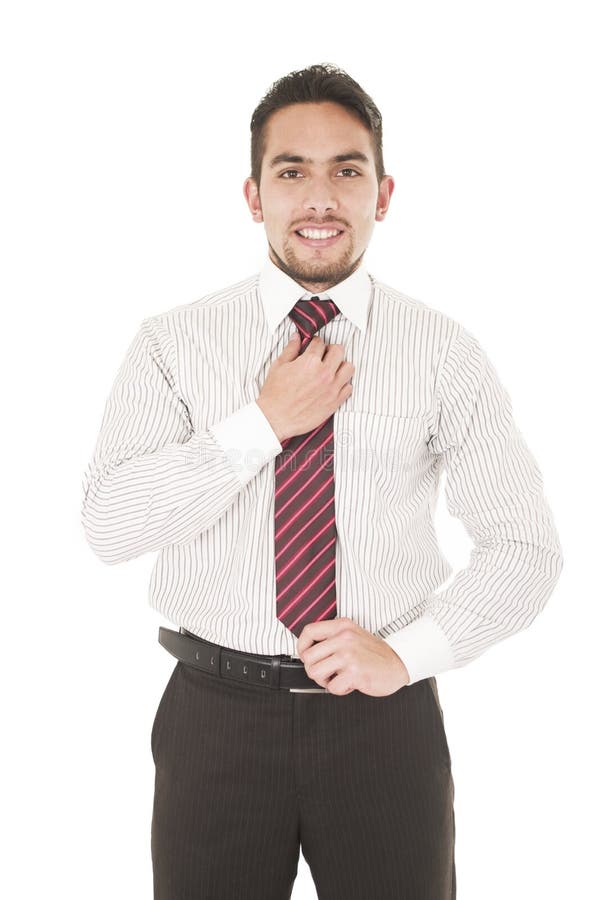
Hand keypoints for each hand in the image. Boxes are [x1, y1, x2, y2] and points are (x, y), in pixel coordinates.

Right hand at [256, 333, 354, 441]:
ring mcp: (332, 388)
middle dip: (331, 350)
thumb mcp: (278, 366)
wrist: (275, 418)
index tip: (314, 347)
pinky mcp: (335, 402)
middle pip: (339, 350)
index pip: (320, 343)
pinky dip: (343, 384)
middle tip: (324, 356)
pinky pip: (349, 388)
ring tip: (332, 370)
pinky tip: (333, 385)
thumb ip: (290, 350)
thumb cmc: (274, 394)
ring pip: (349, 368)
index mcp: (309, 362)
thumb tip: (296, 337)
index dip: (315, 343)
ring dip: (341, 366)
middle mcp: (324, 373)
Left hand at [296, 617, 410, 696]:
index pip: (309, 631)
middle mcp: (344, 638)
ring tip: (337, 677)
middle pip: (308, 657)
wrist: (399, 662)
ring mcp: (349, 655)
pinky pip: (332, 687)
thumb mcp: (353, 634)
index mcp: (342, 626)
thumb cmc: (374, 652)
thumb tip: (307, 649)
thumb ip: (333, 637)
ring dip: (325, 680)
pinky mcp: (355, 673)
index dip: (301, 646)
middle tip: (327, 672)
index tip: (306, 655)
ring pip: (315, 673)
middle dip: (314, 669)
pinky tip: (350, 683)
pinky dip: (340, 689)